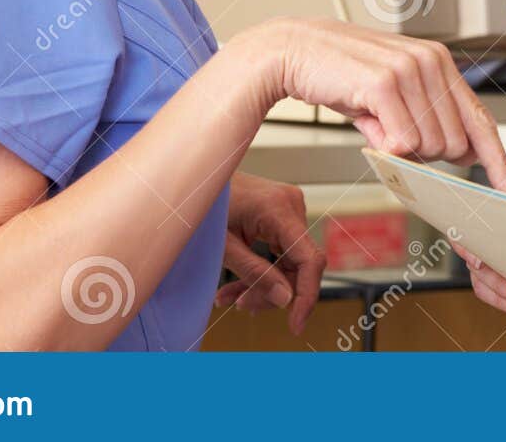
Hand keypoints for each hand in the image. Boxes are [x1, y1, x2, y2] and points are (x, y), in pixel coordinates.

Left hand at [215, 172, 326, 333]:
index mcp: (278, 208)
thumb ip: (255, 273)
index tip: (296, 324)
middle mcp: (292, 205)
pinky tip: (239, 287)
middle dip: (274, 291)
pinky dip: (263, 270)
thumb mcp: (223, 246)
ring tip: (232, 298)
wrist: (196, 180)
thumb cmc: (204, 206)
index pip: (309, 259)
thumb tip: (285, 301)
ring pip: (289, 261)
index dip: (307, 295)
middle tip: (242, 306)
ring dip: (264, 284)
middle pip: (298, 264)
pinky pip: (281, 251)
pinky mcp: (282, 214)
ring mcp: (289, 208)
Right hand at [230, 17, 505, 188]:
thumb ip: (429, 119)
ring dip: (400, 147)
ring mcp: (411, 69)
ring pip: (429, 145)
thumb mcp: (394, 94)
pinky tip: (366, 122)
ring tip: (374, 120)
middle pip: (454, 143)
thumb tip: (461, 152)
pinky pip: (402, 141)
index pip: (480, 117)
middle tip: (391, 133)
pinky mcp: (386, 83)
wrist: (295, 52)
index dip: (495, 156)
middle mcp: (432, 61)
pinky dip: (384, 145)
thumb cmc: (343, 73)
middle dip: (424, 153)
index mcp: (440, 62)